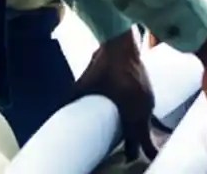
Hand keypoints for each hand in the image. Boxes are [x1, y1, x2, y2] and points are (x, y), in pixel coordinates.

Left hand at [68, 32, 157, 162]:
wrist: (120, 45)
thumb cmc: (103, 67)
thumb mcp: (85, 86)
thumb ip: (72, 101)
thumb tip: (57, 112)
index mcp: (134, 110)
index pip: (141, 138)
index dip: (136, 151)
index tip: (130, 161)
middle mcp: (145, 106)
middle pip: (145, 133)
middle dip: (138, 145)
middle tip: (129, 157)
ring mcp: (149, 97)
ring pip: (146, 121)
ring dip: (139, 130)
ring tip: (130, 139)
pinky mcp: (148, 89)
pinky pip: (146, 109)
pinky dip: (141, 117)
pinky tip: (132, 118)